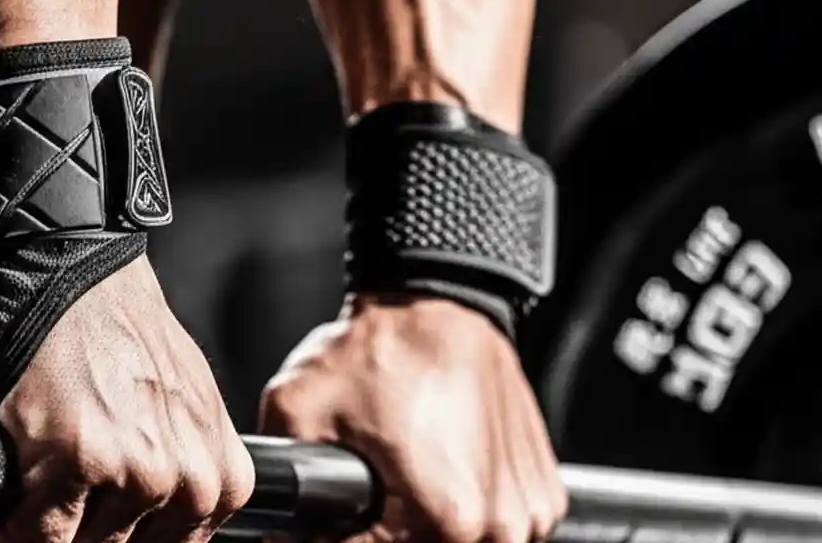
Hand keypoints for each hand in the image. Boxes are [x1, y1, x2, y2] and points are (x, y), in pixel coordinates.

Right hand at [0, 256, 253, 542]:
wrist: (73, 272)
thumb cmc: (116, 341)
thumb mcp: (180, 414)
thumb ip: (175, 477)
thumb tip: (136, 532)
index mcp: (223, 481)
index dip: (110, 536)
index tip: (79, 516)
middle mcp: (191, 484)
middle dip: (73, 529)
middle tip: (43, 495)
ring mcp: (139, 474)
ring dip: (32, 528)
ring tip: (15, 490)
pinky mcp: (81, 461)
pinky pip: (29, 535)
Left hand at [259, 296, 565, 542]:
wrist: (439, 302)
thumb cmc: (378, 349)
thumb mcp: (297, 407)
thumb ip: (278, 480)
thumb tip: (278, 524)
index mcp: (440, 518)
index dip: (333, 535)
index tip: (329, 511)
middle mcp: (494, 526)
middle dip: (382, 529)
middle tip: (374, 481)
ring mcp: (527, 514)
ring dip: (425, 524)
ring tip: (410, 470)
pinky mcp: (543, 497)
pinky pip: (496, 527)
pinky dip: (467, 509)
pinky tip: (443, 465)